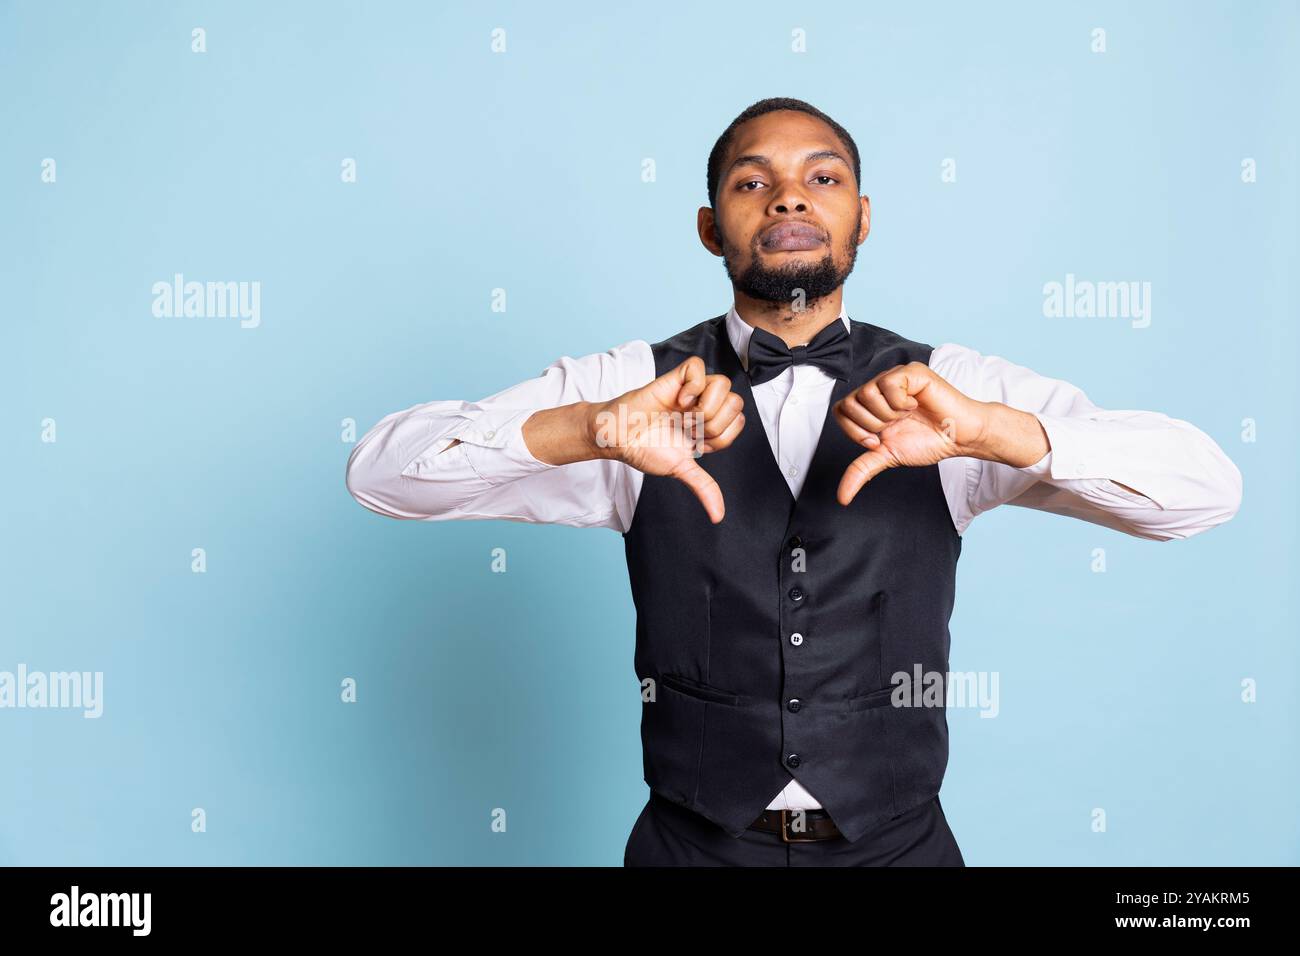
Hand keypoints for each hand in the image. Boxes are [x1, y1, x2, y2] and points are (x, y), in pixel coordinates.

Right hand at [587, 356, 745, 522]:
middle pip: (737, 403)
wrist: (617, 436)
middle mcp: (704, 406)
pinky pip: (698, 367)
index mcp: (709, 427)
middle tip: (691, 428)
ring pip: (724, 384)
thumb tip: (718, 517)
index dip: (722, 436)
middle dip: (716, 422)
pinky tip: (679, 399)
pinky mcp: (675, 378)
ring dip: (707, 404)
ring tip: (685, 413)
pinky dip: (693, 385)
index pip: (738, 424)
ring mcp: (691, 391)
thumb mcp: (680, 469)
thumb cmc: (644, 449)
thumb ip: (704, 488)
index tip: (696, 441)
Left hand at [832, 361, 990, 504]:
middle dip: (873, 424)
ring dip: (888, 413)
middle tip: (895, 426)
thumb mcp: (888, 456)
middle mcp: (879, 388)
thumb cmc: (928, 441)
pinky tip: (915, 404)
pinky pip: (888, 383)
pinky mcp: (910, 371)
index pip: (840, 410)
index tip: (879, 441)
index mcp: (870, 405)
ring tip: (907, 414)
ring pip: (867, 393)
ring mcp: (894, 377)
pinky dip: (901, 402)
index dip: (855, 430)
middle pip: (850, 403)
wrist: (959, 437)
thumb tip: (842, 497)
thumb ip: (862, 470)